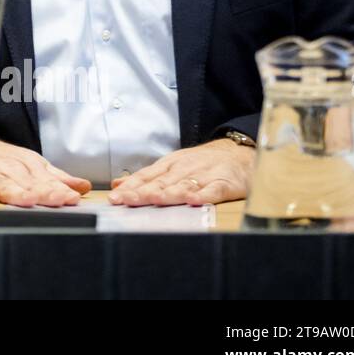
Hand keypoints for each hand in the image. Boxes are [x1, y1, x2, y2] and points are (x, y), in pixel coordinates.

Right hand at [0, 136, 91, 206]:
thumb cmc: (3, 162)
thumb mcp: (32, 165)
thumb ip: (57, 178)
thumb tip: (84, 186)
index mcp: (26, 163)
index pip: (45, 178)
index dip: (58, 189)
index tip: (71, 198)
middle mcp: (9, 167)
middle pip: (27, 182)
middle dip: (42, 192)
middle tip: (57, 200)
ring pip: (4, 184)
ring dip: (16, 192)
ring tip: (28, 200)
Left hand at [107, 138, 254, 206]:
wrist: (238, 153)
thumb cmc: (201, 164)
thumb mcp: (171, 166)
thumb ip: (146, 178)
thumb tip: (118, 185)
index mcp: (169, 165)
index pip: (146, 177)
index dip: (130, 187)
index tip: (115, 197)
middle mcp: (184, 169)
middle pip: (161, 182)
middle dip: (143, 192)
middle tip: (127, 200)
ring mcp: (204, 175)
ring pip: (184, 185)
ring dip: (168, 193)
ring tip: (154, 199)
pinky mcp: (226, 183)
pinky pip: (214, 190)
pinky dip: (204, 195)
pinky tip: (194, 201)